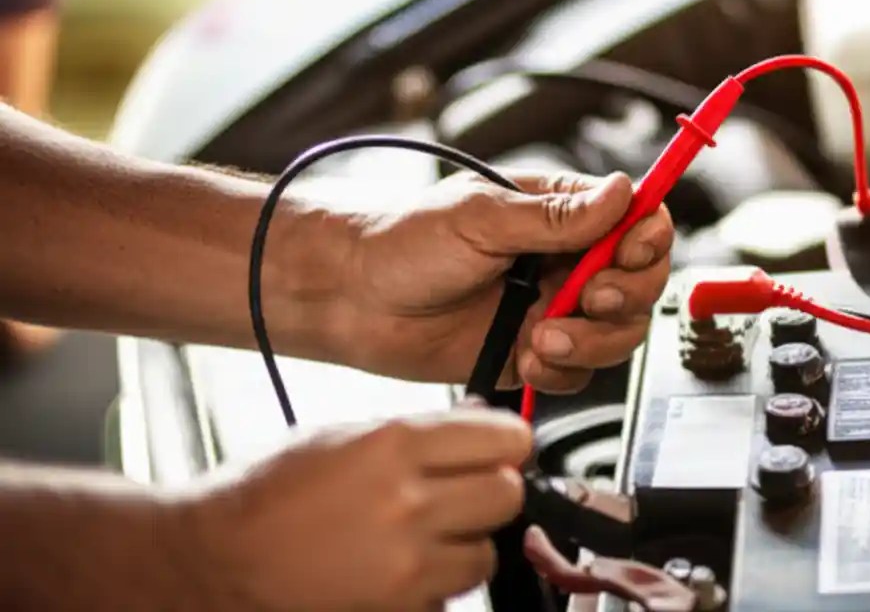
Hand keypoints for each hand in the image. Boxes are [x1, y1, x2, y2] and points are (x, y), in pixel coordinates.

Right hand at [180, 408, 530, 610]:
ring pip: (486, 552)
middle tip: (463, 492)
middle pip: (507, 495)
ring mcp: (407, 566)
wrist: (218, 563)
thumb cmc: (271, 494)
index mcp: (395, 446)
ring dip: (465, 545)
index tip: (502, 449)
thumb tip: (479, 419)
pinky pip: (450, 596)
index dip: (507, 444)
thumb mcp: (343, 436)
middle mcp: (408, 503)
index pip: (505, 439)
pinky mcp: (402, 611)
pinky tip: (398, 570)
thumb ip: (419, 431)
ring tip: (422, 537)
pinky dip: (435, 586)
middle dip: (492, 491)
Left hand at [334, 170, 673, 392]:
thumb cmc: (403, 244)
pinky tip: (524, 359)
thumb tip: (622, 192)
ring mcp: (553, 308)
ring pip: (618, 334)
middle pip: (640, 283)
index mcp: (559, 212)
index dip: (647, 242)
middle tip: (585, 301)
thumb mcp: (480, 218)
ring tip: (542, 338)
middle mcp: (565, 260)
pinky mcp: (534, 352)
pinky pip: (579, 372)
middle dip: (623, 298)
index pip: (637, 221)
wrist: (352, 302)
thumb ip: (556, 216)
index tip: (626, 256)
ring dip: (592, 342)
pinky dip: (561, 372)